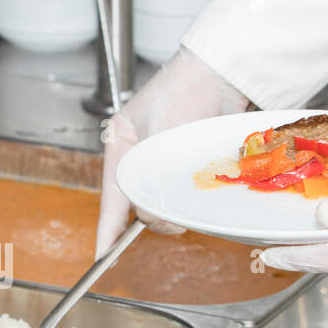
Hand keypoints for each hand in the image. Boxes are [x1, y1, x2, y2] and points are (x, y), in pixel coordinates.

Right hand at [96, 48, 248, 257]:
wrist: (224, 70)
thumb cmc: (186, 90)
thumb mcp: (158, 141)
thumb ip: (150, 181)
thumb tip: (151, 218)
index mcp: (121, 144)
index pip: (111, 198)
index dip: (106, 231)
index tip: (102, 258)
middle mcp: (140, 154)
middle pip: (138, 201)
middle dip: (152, 215)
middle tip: (172, 222)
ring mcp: (164, 157)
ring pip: (163, 196)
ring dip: (175, 204)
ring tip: (189, 200)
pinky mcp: (189, 158)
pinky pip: (183, 188)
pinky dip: (190, 195)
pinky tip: (199, 196)